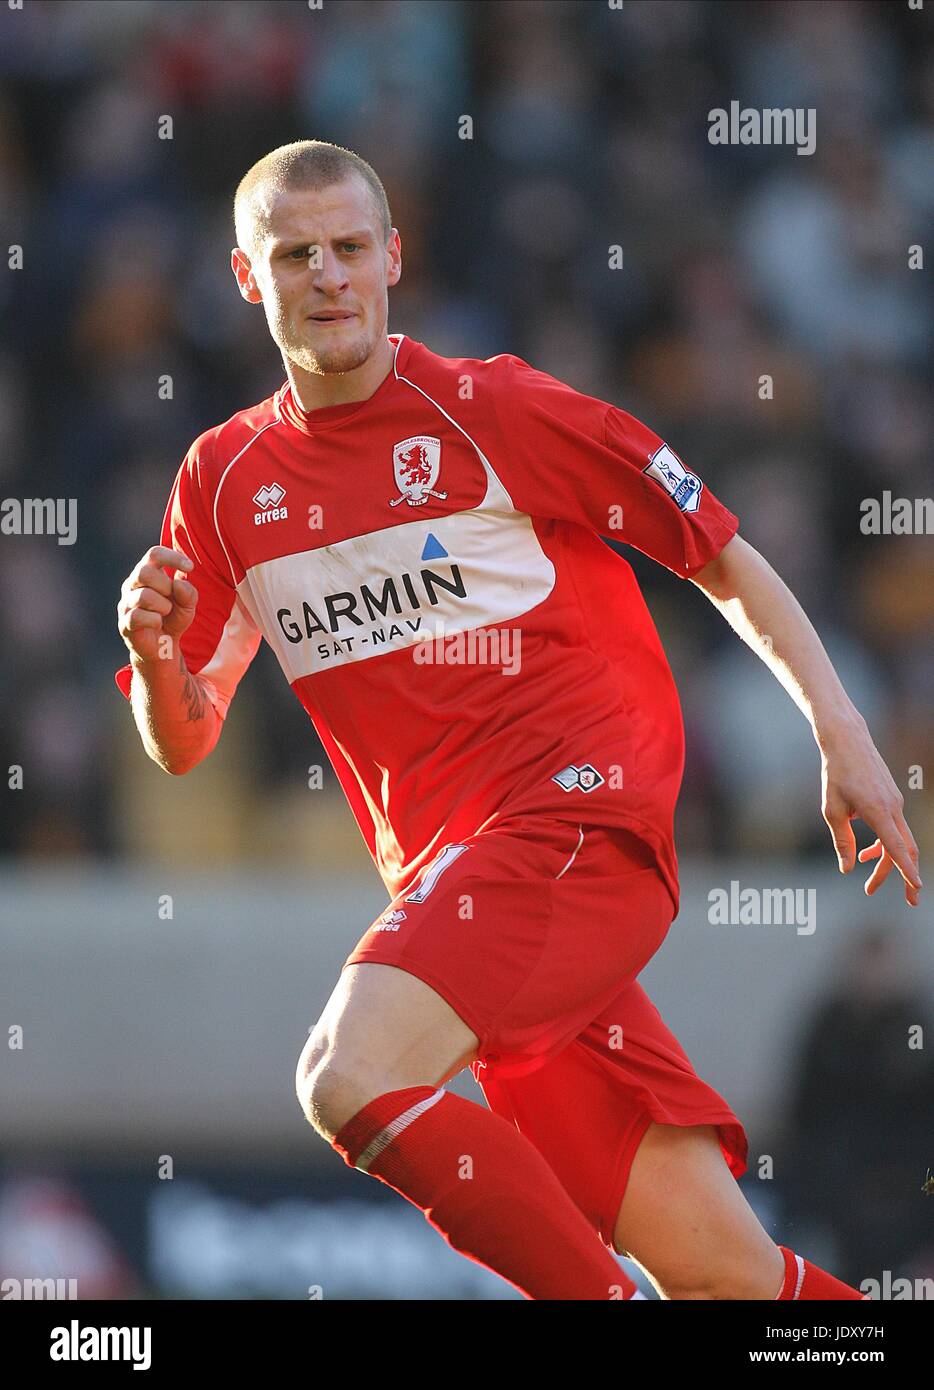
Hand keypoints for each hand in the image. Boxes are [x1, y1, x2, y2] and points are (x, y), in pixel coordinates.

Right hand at [117, 546, 196, 665]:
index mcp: (147, 573)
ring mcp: (126, 603)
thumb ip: (188, 593)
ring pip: (144, 596)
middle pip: (144, 572)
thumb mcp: (188, 605)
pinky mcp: (124, 623)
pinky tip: (158, 623)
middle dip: (165, 587)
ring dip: (163, 606)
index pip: (154, 554)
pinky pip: (138, 616)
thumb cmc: (173, 618)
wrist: (164, 646)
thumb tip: (179, 583)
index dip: (172, 557)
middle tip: (171, 600)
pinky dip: (154, 620)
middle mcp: (132, 584)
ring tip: (165, 613)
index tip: (190, 568)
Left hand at [819, 721, 921, 906]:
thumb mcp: (832, 809)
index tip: (915, 888)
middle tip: (909, 901)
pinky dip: (883, 845)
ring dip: (887, 863)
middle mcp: (893, 808)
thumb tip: (848, 868)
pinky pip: (893, 829)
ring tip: (870, 884)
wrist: (848, 741)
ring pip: (899, 840)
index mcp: (878, 811)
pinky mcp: (892, 799)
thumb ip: (842, 840)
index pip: (896, 847)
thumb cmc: (836, 774)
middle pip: (904, 849)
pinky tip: (866, 854)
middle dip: (905, 876)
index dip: (905, 870)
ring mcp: (895, 803)